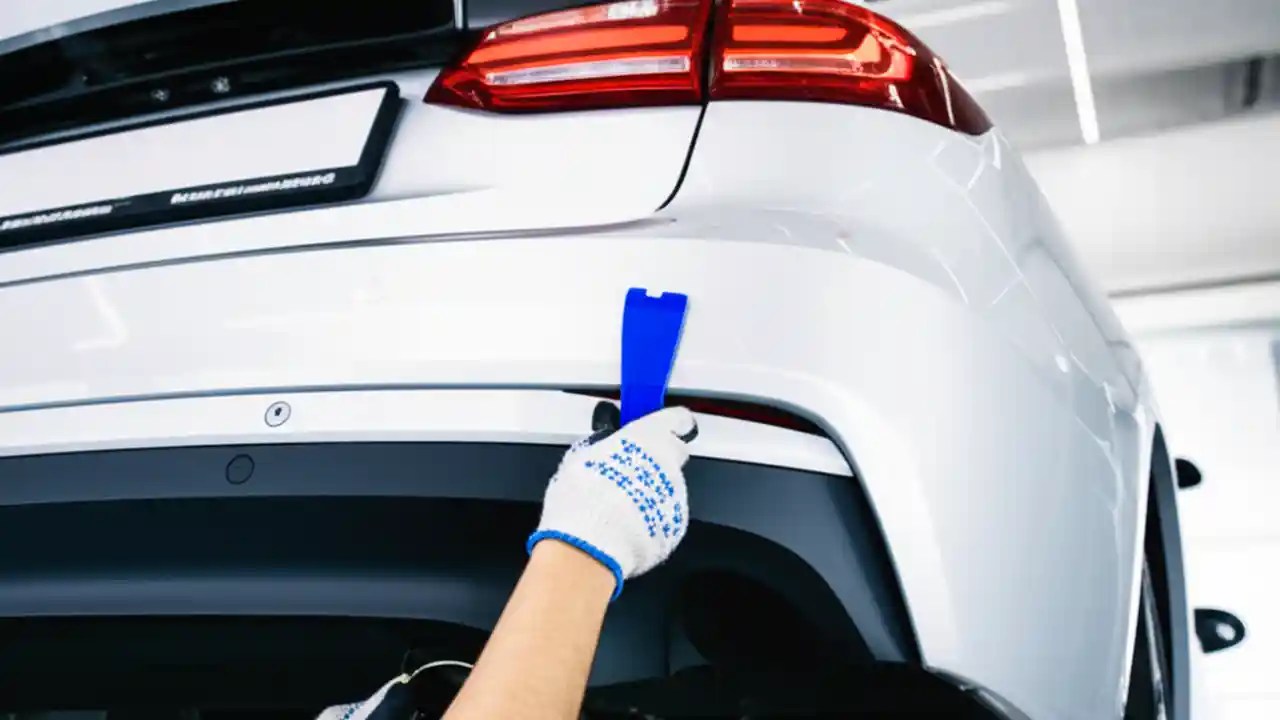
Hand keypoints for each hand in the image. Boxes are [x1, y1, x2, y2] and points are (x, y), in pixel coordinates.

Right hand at [527, 406, 696, 598]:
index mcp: (649, 438)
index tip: (660, 426)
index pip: (677, 419)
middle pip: (673, 455)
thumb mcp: (580, 458)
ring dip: (650, 494)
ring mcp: (676, 498)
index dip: (669, 423)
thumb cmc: (583, 501)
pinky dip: (651, 520)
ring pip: (668, 489)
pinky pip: (665, 517)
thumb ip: (603, 446)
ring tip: (618, 507)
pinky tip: (625, 527)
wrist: (589, 548)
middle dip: (656, 460)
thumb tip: (603, 443)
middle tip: (628, 470)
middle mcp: (669, 465)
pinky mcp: (676, 528)